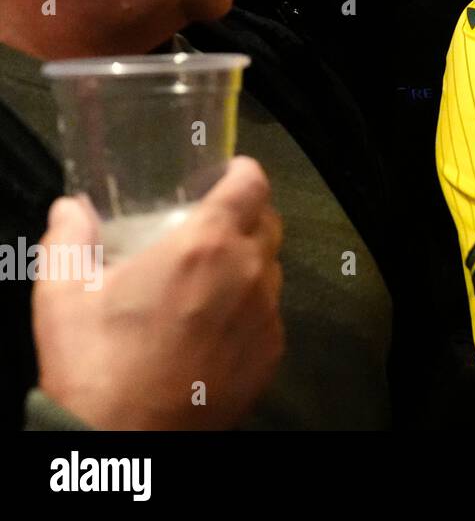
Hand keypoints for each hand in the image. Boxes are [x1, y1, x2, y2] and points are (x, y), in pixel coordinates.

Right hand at [32, 156, 284, 429]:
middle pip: (268, 224)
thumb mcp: (63, 296)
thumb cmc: (95, 364)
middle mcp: (248, 272)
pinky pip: (270, 315)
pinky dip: (251, 309)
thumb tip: (70, 208)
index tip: (230, 172)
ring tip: (208, 282)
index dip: (244, 173)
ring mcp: (266, 316)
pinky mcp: (272, 353)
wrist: (126, 440)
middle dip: (246, 217)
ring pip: (272, 270)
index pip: (252, 186)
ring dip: (249, 264)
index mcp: (205, 245)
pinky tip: (215, 326)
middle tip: (211, 228)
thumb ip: (70, 240)